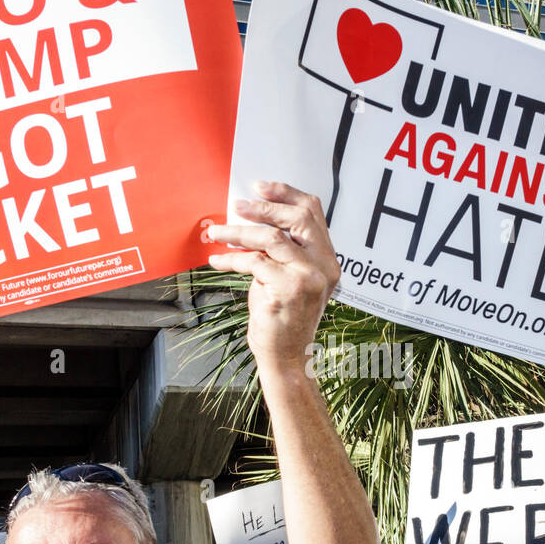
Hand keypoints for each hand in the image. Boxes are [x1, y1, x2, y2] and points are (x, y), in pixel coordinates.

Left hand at [206, 182, 339, 375]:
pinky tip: (217, 260)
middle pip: (296, 219)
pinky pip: (254, 261)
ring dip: (238, 231)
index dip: (286, 194)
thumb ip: (283, 251)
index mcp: (328, 259)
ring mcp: (308, 277)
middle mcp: (324, 266)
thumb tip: (254, 219)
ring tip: (216, 232)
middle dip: (263, 207)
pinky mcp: (288, 289)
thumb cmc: (283, 318)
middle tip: (236, 205)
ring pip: (271, 237)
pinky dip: (231, 258)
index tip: (260, 187)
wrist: (286, 356)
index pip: (313, 213)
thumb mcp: (288, 277)